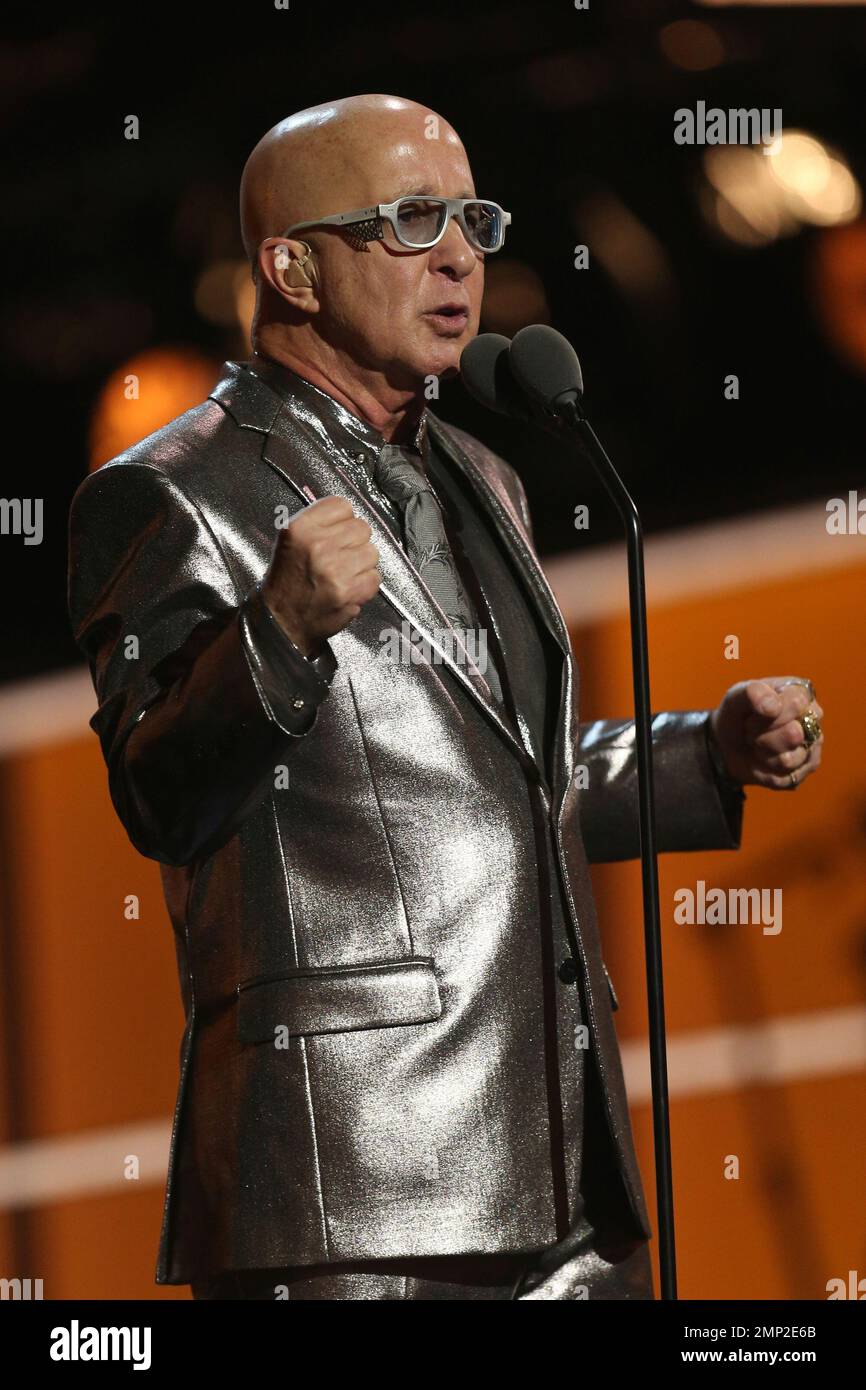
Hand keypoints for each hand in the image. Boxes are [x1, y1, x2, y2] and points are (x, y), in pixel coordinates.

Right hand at [261, 496, 379, 656]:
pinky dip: (365, 584)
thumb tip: (349, 515)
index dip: (343, 520)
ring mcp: (335, 569)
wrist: (280, 621)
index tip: (337, 532)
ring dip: (362, 564)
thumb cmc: (287, 581)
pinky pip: (374, 577)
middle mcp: (318, 545)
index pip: (341, 506)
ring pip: (372, 552)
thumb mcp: (290, 541)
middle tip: (341, 556)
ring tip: (343, 573)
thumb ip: (318, 524)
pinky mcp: (348, 591)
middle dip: (355, 542)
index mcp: (300, 528)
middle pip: (361, 528)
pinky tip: (348, 588)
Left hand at [709, 677, 823, 790]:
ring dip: (762, 753)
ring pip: (788, 759)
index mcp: (801, 694)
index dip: (767, 712)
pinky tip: (761, 759)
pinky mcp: (802, 772)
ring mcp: (811, 748)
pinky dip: (764, 771)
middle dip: (762, 734)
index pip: (796, 703)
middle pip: (794, 734)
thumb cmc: (737, 715)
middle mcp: (812, 720)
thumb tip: (773, 707)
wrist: (725, 744)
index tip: (753, 713)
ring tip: (758, 743)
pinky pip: (783, 778)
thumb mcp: (736, 697)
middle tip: (753, 730)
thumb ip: (752, 692)